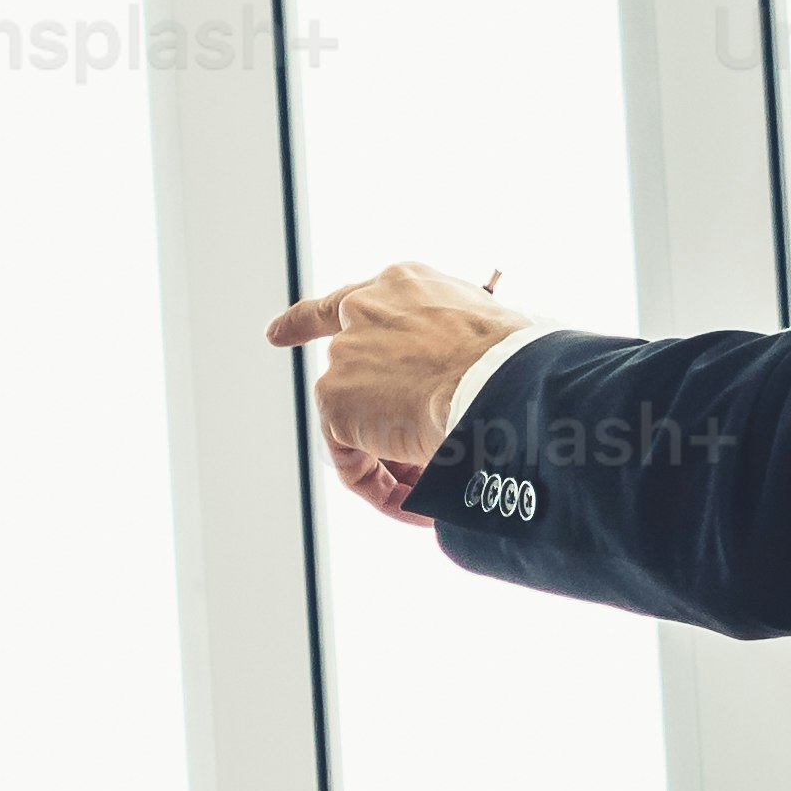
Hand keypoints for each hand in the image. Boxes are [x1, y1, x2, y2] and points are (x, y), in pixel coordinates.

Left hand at [265, 257, 522, 514]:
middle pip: (355, 379)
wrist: (498, 378)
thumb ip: (459, 355)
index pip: (345, 302)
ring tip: (437, 495)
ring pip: (357, 426)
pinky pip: (351, 461)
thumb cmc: (517, 360)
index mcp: (405, 286)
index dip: (303, 322)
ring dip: (394, 466)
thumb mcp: (490, 335)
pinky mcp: (335, 398)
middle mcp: (365, 309)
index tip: (273, 334)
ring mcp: (346, 354)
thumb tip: (464, 397)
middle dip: (378, 428)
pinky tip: (417, 505)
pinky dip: (380, 489)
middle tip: (411, 468)